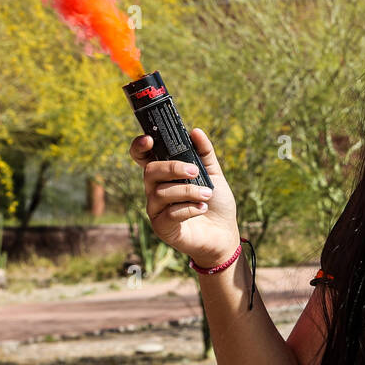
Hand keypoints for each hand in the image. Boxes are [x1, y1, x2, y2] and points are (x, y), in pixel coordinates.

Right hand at [129, 127, 239, 267]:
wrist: (224, 233)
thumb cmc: (216, 203)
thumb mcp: (214, 174)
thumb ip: (205, 154)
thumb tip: (195, 131)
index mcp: (165, 175)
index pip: (142, 158)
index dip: (140, 147)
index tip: (150, 139)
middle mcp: (155, 190)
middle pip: (150, 171)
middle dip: (172, 168)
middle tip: (194, 171)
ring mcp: (156, 210)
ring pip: (161, 192)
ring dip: (188, 191)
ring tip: (207, 194)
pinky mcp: (162, 228)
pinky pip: (169, 213)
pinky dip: (188, 208)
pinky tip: (202, 208)